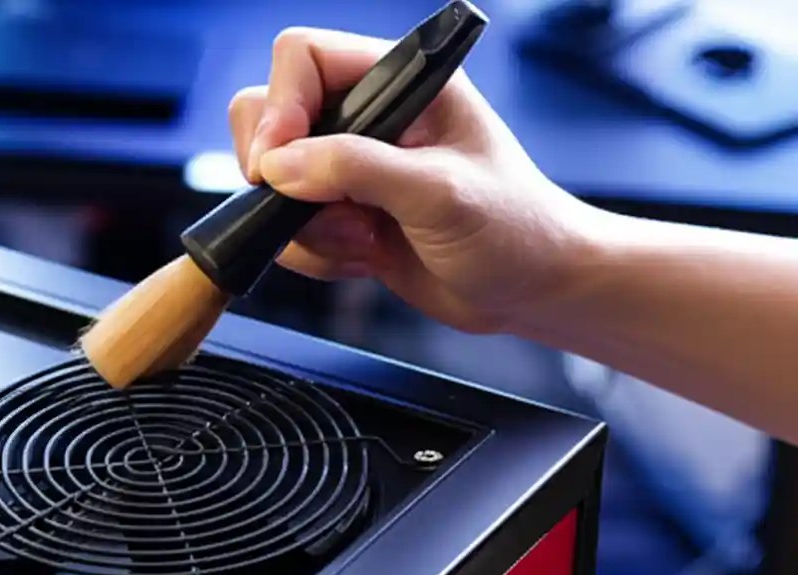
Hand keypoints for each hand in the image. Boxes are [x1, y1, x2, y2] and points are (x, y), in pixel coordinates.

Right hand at [230, 28, 602, 333]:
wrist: (531, 291)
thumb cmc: (515, 229)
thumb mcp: (438, 193)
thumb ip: (356, 169)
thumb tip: (279, 166)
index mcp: (401, 82)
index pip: (303, 58)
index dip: (281, 105)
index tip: (279, 162)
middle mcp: (369, 117)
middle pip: (269, 115)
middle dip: (283, 174)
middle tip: (323, 206)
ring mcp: (350, 169)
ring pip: (272, 181)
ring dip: (306, 224)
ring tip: (365, 239)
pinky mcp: (342, 214)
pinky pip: (288, 228)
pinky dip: (315, 253)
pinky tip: (365, 258)